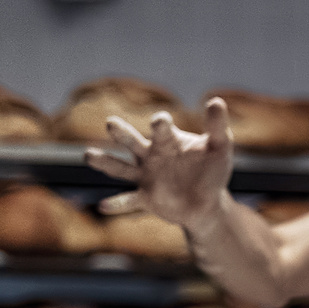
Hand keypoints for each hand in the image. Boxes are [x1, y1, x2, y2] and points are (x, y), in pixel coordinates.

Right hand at [85, 97, 234, 228]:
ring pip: (120, 168)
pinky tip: (102, 206)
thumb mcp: (219, 148)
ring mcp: (145, 177)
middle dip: (122, 133)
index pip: (161, 128)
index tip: (161, 121)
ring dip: (105, 162)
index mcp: (167, 141)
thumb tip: (216, 101)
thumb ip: (217, 127)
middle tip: (111, 124)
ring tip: (89, 155)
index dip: (160, 124)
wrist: (207, 203)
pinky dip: (116, 205)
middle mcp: (151, 156)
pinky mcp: (146, 199)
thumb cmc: (211, 170)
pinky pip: (128, 202)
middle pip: (132, 142)